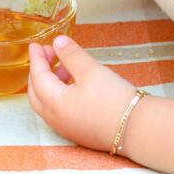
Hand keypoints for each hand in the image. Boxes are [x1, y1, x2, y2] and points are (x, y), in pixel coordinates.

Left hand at [27, 35, 141, 152]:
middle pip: (37, 92)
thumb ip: (71, 54)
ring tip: (65, 66)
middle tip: (48, 54)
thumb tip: (57, 42)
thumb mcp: (91, 70)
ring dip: (51, 82)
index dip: (36, 58)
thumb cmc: (114, 100)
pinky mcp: (79, 132)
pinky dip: (60, 94)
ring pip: (48, 102)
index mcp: (55, 104)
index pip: (38, 77)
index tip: (35, 45)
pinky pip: (60, 111)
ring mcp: (67, 128)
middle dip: (40, 71)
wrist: (138, 129)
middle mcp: (56, 120)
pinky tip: (75, 84)